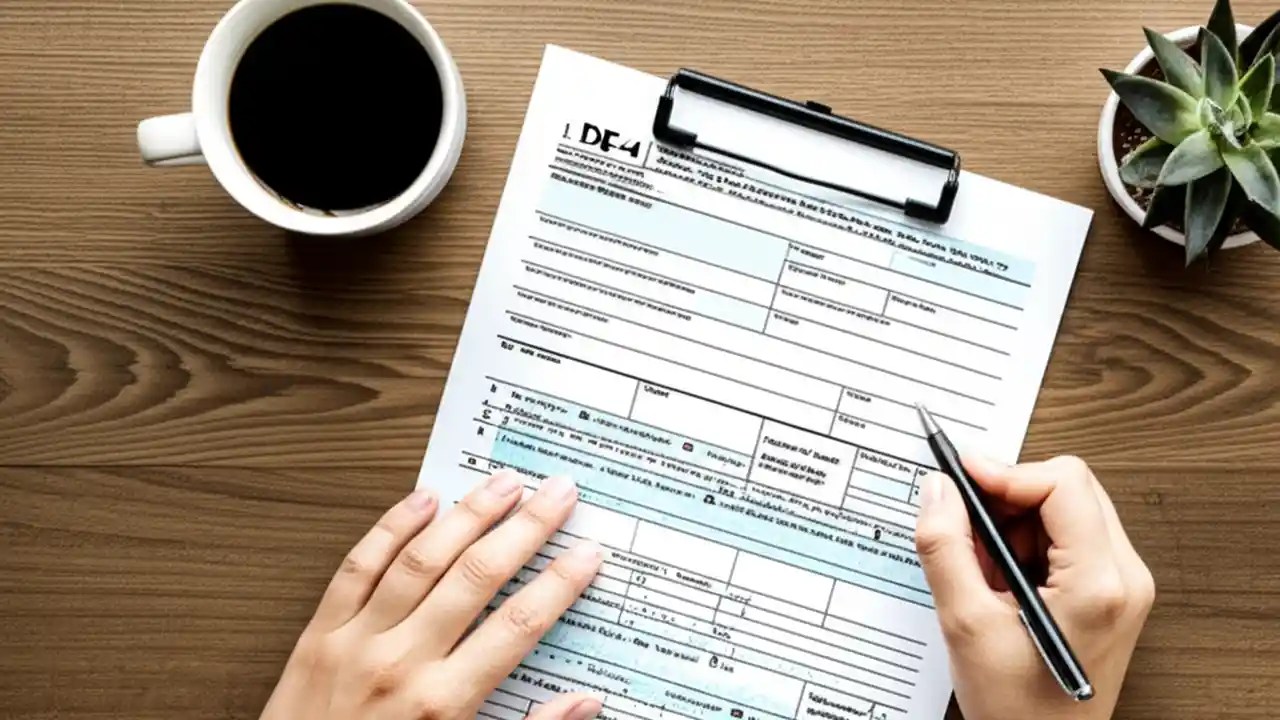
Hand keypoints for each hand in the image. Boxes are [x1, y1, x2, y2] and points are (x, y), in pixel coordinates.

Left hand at [261, 471, 604, 719]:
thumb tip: (584, 703)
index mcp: (445, 703)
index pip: (519, 625)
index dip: (559, 583)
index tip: (587, 554)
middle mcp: (403, 664)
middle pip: (477, 577)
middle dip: (525, 528)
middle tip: (557, 494)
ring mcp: (358, 642)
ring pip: (422, 560)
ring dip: (468, 515)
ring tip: (503, 483)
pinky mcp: (320, 634)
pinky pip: (358, 567)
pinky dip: (390, 528)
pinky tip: (422, 499)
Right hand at [914, 455, 1154, 719]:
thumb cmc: (1019, 710)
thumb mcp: (966, 624)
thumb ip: (946, 547)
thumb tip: (938, 491)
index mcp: (1100, 584)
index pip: (1063, 483)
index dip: (1005, 471)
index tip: (961, 474)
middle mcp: (1124, 577)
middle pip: (1067, 489)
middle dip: (1008, 496)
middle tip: (964, 521)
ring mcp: (1121, 584)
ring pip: (1064, 509)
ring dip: (1013, 523)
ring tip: (980, 566)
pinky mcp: (1109, 591)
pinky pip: (1066, 537)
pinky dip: (1024, 543)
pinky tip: (998, 578)